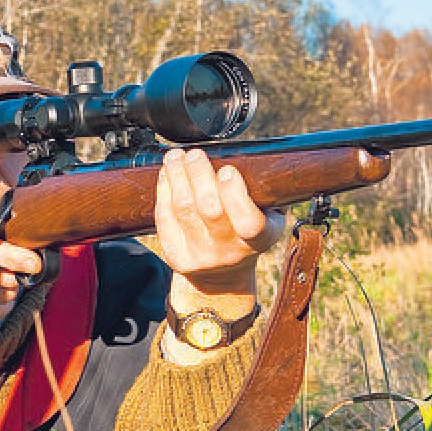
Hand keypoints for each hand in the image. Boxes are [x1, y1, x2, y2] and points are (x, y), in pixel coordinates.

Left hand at [156, 149, 284, 349]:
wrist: (222, 275)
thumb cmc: (245, 231)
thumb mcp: (267, 216)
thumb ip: (265, 193)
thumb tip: (256, 156)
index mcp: (259, 240)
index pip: (249, 222)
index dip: (235, 194)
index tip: (227, 170)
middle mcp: (229, 252)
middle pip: (209, 209)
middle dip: (199, 176)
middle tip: (195, 155)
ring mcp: (201, 257)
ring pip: (184, 210)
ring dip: (177, 177)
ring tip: (176, 157)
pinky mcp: (177, 257)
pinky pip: (166, 218)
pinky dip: (164, 191)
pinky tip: (167, 174)